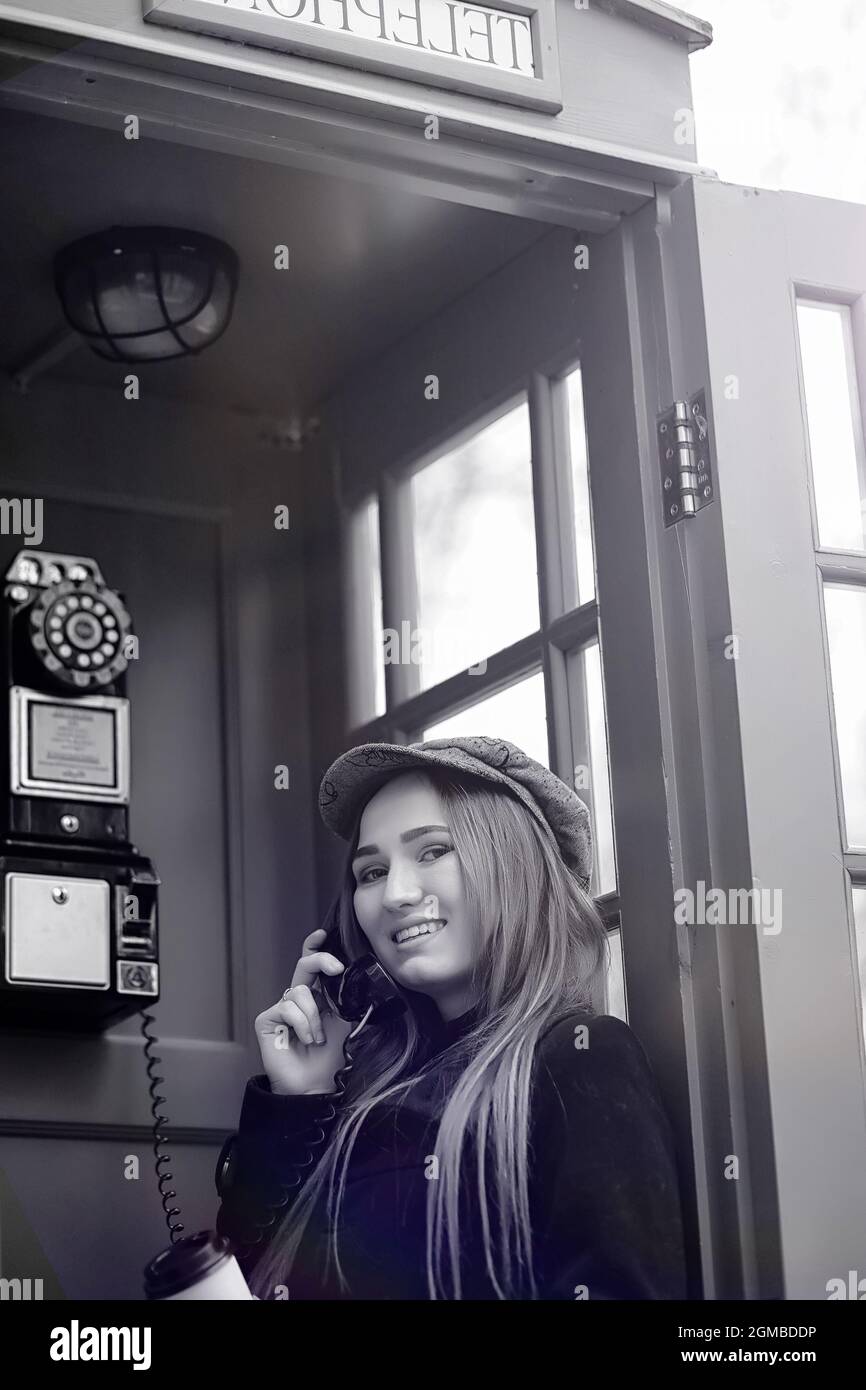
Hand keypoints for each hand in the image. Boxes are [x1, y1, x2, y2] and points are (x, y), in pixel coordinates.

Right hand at [254, 929, 353, 1095]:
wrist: (314, 1085)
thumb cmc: (328, 1057)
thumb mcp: (342, 1021)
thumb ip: (342, 998)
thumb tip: (350, 976)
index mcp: (315, 998)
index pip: (312, 968)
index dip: (314, 948)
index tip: (322, 934)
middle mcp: (296, 999)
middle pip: (304, 966)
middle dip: (321, 960)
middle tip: (336, 968)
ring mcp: (279, 1008)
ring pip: (300, 991)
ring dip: (315, 1016)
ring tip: (316, 1038)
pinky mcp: (266, 1019)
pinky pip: (288, 1007)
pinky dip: (302, 1024)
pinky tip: (304, 1039)